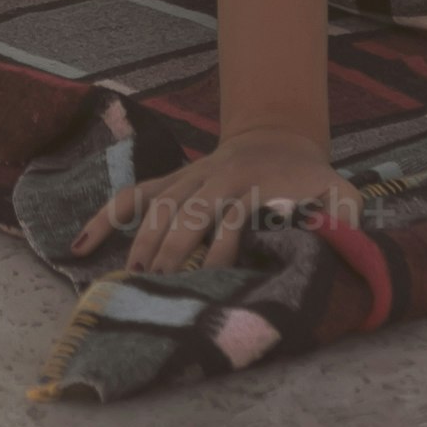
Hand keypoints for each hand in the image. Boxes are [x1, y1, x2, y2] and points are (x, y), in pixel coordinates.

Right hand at [70, 128, 340, 275]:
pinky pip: (133, 196)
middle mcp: (214, 179)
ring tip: (132, 278)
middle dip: (171, 251)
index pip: (230, 219)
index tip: (213, 281)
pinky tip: (81, 245)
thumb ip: (345, 217)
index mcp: (253, 185)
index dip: (221, 250)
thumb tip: (345, 240)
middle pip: (186, 214)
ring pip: (156, 205)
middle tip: (160, 288)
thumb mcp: (342, 195)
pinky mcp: (171, 181)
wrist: (281, 138)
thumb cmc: (313, 181)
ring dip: (142, 240)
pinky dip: (106, 217)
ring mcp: (188, 178)